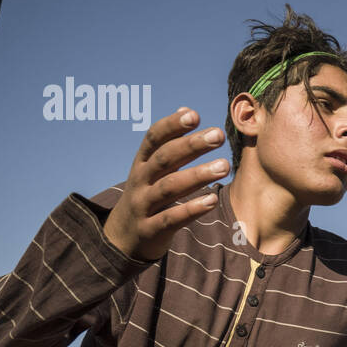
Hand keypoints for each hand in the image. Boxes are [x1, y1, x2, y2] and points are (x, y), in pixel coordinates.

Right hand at [103, 107, 229, 261]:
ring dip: (198, 175)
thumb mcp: (152, 168)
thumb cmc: (147, 195)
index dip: (172, 125)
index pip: (154, 138)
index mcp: (142, 163)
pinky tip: (213, 199)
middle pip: (164, 159)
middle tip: (219, 135)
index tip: (194, 115)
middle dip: (191, 145)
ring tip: (225, 166)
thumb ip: (170, 141)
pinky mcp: (150, 229)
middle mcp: (139, 181)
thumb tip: (185, 109)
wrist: (122, 238)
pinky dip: (192, 209)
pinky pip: (171, 218)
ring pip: (169, 187)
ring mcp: (143, 205)